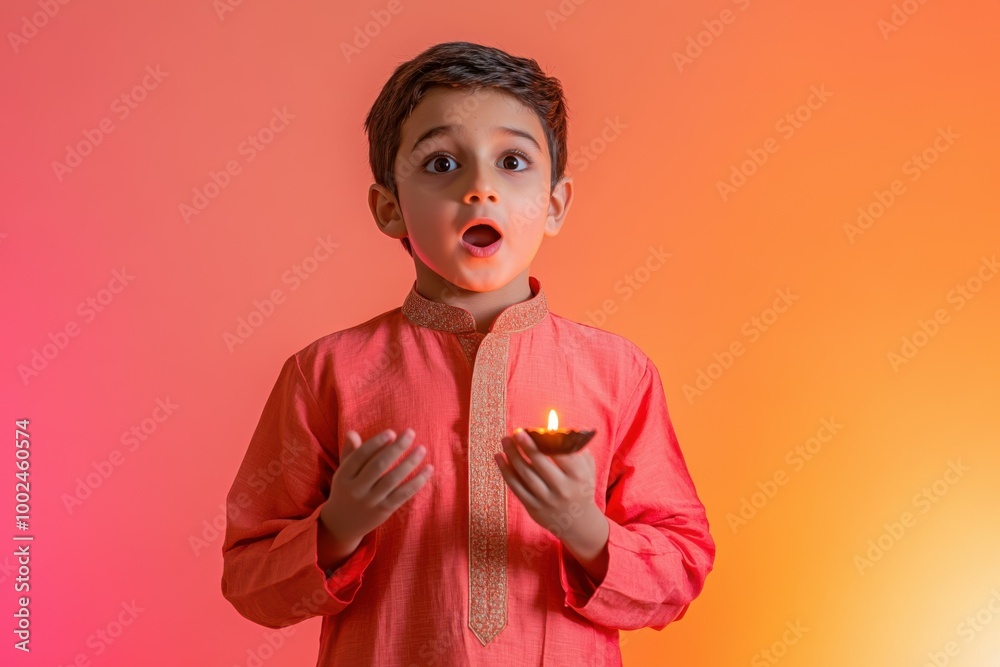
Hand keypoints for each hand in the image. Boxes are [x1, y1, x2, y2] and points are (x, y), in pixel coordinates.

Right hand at [320, 428, 433, 546]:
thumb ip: (350, 453)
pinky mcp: (384, 510)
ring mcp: (370, 501)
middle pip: (378, 466)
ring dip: (409, 463)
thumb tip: (352, 433)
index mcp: (344, 476)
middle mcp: (356, 489)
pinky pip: (402, 494)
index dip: (376, 443)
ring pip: (392, 479)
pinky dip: (417, 482)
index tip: (392, 432)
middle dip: (396, 448)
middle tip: (411, 433)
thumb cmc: (346, 490)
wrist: (342, 524)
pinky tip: (428, 469)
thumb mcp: (344, 472)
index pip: (360, 456)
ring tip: (422, 449)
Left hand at [495, 428, 598, 539]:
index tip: (535, 428)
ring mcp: (547, 500)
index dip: (546, 439)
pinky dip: (506, 471)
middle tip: (516, 431)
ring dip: (512, 454)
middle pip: (540, 462)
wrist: (578, 522)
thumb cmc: (581, 486)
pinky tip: (499, 457)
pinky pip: (516, 487)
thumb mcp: (586, 468)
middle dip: (526, 444)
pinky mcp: (534, 508)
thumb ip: (575, 448)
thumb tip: (554, 426)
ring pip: (525, 474)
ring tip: (505, 440)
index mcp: (578, 476)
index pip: (560, 453)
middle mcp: (563, 488)